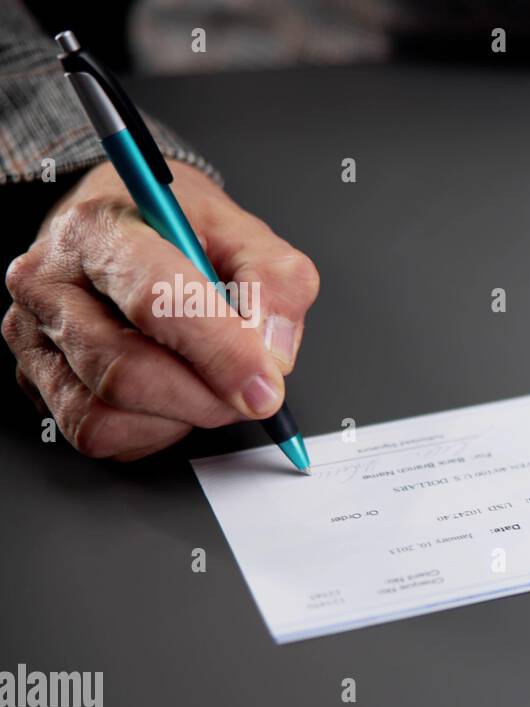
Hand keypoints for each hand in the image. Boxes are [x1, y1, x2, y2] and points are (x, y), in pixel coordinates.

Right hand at [3, 160, 318, 459]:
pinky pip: (100, 436)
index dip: (220, 353)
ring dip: (180, 417)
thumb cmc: (181, 231)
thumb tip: (271, 356)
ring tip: (207, 382)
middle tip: (250, 392)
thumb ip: (277, 286)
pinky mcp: (40, 383)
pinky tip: (172, 394)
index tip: (265, 385)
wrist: (129, 229)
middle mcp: (51, 284)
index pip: (156, 301)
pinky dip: (152, 431)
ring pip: (107, 415)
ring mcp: (34, 338)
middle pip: (127, 373)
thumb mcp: (248, 236)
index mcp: (101, 230)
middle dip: (207, 398)